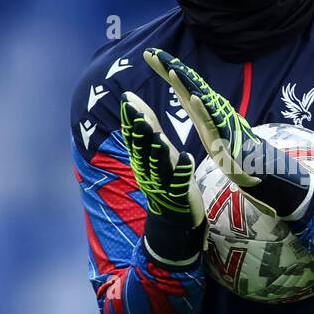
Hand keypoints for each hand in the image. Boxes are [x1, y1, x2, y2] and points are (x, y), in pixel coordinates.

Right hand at [120, 91, 205, 263]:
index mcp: (141, 161)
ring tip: (159, 138)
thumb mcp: (155, 150)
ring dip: (158, 153)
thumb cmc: (167, 177)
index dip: (130, 121)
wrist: (176, 217)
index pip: (132, 139)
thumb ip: (146, 124)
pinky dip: (182, 170)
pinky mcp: (178, 197)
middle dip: (141, 135)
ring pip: (158, 168)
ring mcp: (162, 186)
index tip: (127, 101)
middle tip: (139, 117)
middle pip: (142, 153)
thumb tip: (129, 96)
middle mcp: (148, 172)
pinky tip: (187, 157)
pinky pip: (179, 184)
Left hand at [142, 48, 313, 219]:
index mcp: (202, 107)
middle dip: (170, 68)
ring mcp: (216, 119)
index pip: (181, 84)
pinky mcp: (222, 134)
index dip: (166, 68)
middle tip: (152, 53)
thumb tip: (188, 95)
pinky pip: (211, 121)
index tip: (149, 54)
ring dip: (185, 84)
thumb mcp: (206, 125)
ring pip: (199, 98)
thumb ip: (197, 111)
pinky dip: (203, 109)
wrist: (253, 165)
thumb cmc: (230, 146)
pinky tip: (194, 98)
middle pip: (188, 84)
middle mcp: (209, 108)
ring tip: (171, 70)